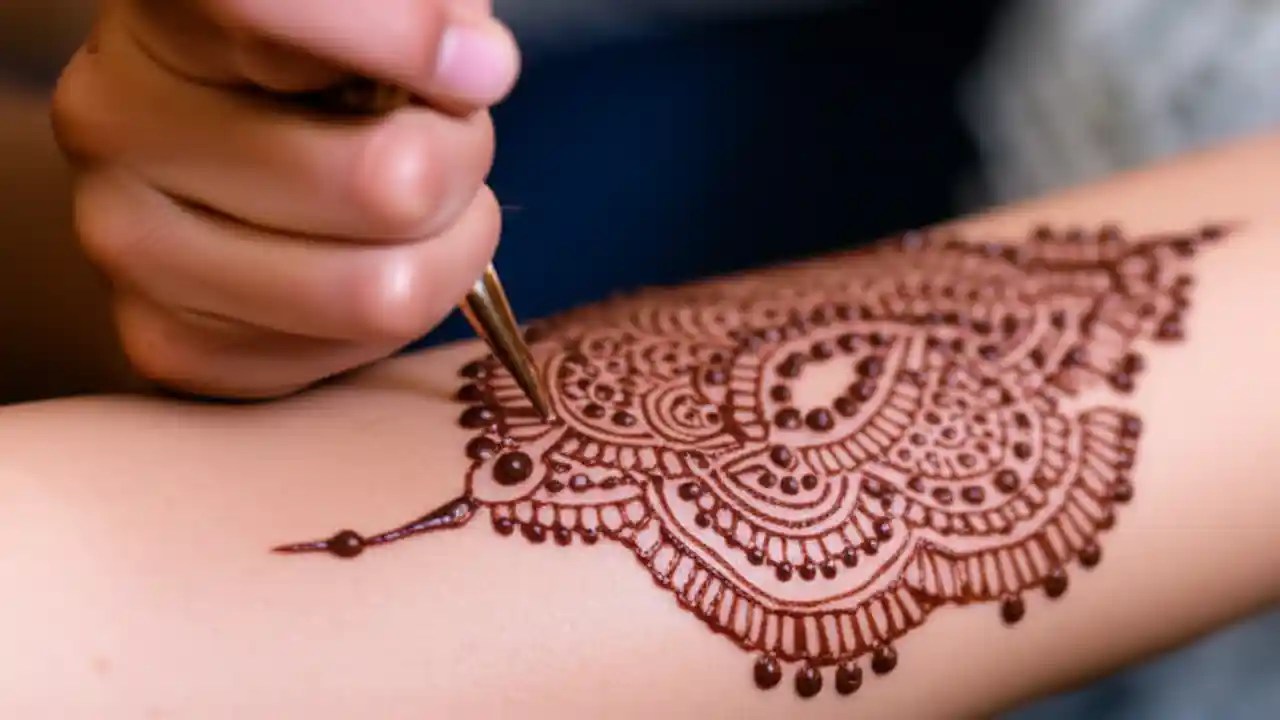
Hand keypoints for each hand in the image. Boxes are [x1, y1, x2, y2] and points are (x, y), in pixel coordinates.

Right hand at [51, 0, 518, 397]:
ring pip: (383, 291)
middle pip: (381, 181)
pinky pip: (353, 354)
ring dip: (447, 251)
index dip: (401, 40)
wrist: (243, 157)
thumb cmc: (332, 68)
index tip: (484, 69)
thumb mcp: (377, 12)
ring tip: (421, 212)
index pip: (262, 7)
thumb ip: (419, 10)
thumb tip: (473, 64)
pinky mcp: (167, 343)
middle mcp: (114, 118)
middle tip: (448, 143)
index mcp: (165, 10)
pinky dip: (395, 314)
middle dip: (458, 163)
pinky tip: (366, 263)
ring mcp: (127, 240)